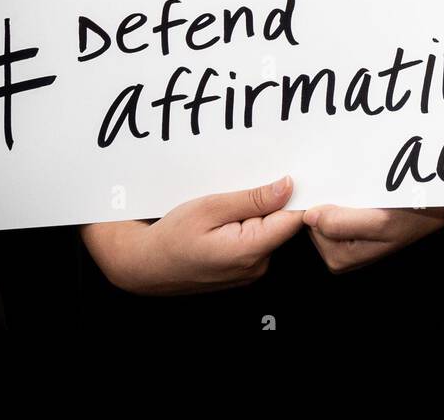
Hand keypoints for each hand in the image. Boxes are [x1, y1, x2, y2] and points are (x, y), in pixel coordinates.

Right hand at [80, 176, 302, 295]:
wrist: (148, 265)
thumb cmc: (172, 237)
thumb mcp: (210, 207)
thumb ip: (252, 199)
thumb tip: (288, 186)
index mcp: (250, 251)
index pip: (293, 219)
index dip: (295, 194)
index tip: (290, 173)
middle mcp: (256, 266)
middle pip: (282, 223)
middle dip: (271, 200)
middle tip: (246, 183)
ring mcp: (250, 271)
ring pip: (269, 231)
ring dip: (257, 212)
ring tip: (228, 202)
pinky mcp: (244, 269)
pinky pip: (257, 240)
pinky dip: (248, 225)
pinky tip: (226, 218)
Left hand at [303, 205, 443, 273]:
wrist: (429, 209)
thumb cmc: (409, 217)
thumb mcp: (380, 222)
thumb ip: (342, 223)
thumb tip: (308, 217)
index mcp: (339, 258)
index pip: (310, 225)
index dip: (323, 205)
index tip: (344, 195)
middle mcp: (336, 254)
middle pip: (314, 218)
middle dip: (330, 200)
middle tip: (356, 193)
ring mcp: (339, 241)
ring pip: (323, 209)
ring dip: (336, 196)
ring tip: (360, 193)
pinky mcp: (345, 228)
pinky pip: (332, 206)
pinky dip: (341, 194)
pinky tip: (359, 193)